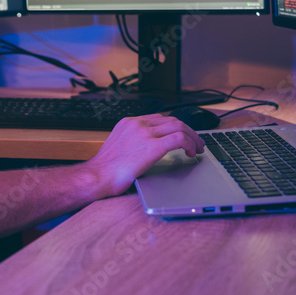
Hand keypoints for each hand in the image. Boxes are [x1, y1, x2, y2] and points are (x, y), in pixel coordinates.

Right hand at [85, 114, 205, 197]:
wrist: (97, 176)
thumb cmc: (105, 168)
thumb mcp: (118, 146)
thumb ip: (132, 141)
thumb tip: (146, 148)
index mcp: (128, 122)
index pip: (159, 118)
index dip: (174, 127)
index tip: (181, 135)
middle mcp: (137, 123)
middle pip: (171, 120)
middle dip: (187, 130)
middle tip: (196, 142)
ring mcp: (145, 133)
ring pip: (179, 126)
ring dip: (192, 136)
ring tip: (198, 147)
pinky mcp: (153, 146)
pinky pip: (180, 139)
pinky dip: (190, 144)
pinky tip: (192, 153)